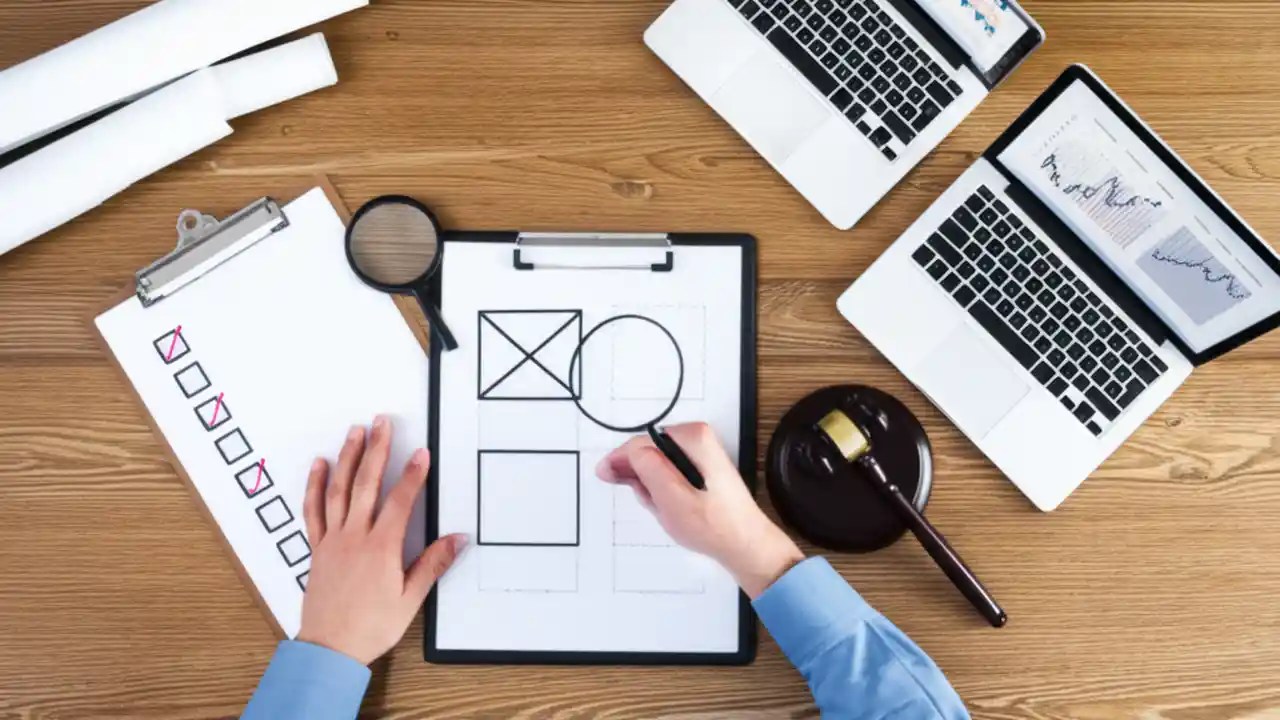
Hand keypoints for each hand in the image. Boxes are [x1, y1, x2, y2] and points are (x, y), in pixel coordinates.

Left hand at [297, 416, 466, 664]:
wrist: (328, 648)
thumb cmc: (370, 627)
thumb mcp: (410, 599)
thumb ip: (432, 564)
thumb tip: (457, 540)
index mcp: (381, 548)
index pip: (400, 501)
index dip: (413, 475)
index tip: (422, 452)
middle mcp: (354, 537)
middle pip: (367, 484)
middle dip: (377, 451)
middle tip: (383, 423)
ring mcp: (333, 540)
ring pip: (340, 490)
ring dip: (348, 458)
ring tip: (355, 432)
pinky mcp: (318, 548)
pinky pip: (314, 510)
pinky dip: (315, 486)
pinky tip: (319, 466)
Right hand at [596, 423, 803, 598]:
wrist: (744, 543)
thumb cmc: (716, 526)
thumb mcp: (673, 499)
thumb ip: (649, 470)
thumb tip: (630, 453)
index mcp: (693, 439)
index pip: (641, 443)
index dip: (620, 460)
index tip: (606, 473)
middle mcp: (699, 439)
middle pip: (650, 453)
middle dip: (642, 478)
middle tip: (649, 502)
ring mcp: (701, 454)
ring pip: (658, 466)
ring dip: (653, 488)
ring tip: (667, 510)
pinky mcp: (701, 468)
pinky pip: (669, 474)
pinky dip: (664, 491)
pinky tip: (672, 509)